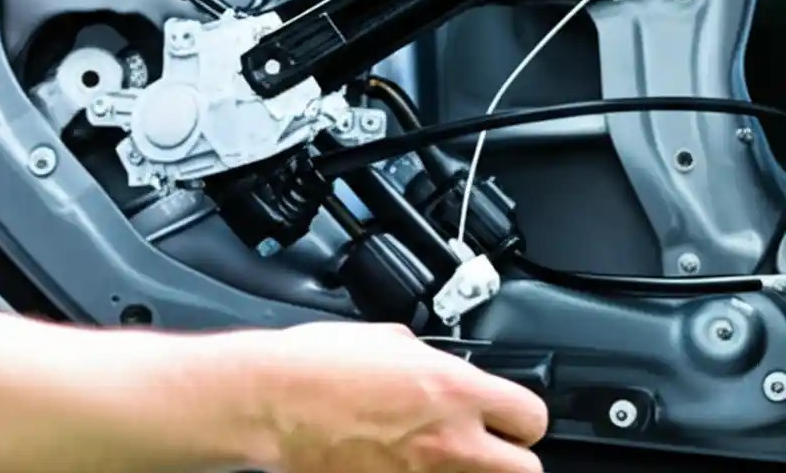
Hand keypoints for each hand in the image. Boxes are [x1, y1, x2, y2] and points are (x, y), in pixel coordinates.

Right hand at [211, 322, 547, 471]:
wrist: (268, 403)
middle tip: (484, 445)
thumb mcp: (383, 338)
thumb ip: (426, 357)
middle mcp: (450, 440)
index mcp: (453, 388)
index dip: (518, 415)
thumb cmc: (311, 367)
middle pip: (526, 470)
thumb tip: (435, 363)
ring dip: (467, 470)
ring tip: (438, 455)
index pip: (531, 415)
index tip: (504, 415)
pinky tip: (399, 464)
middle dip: (509, 456)